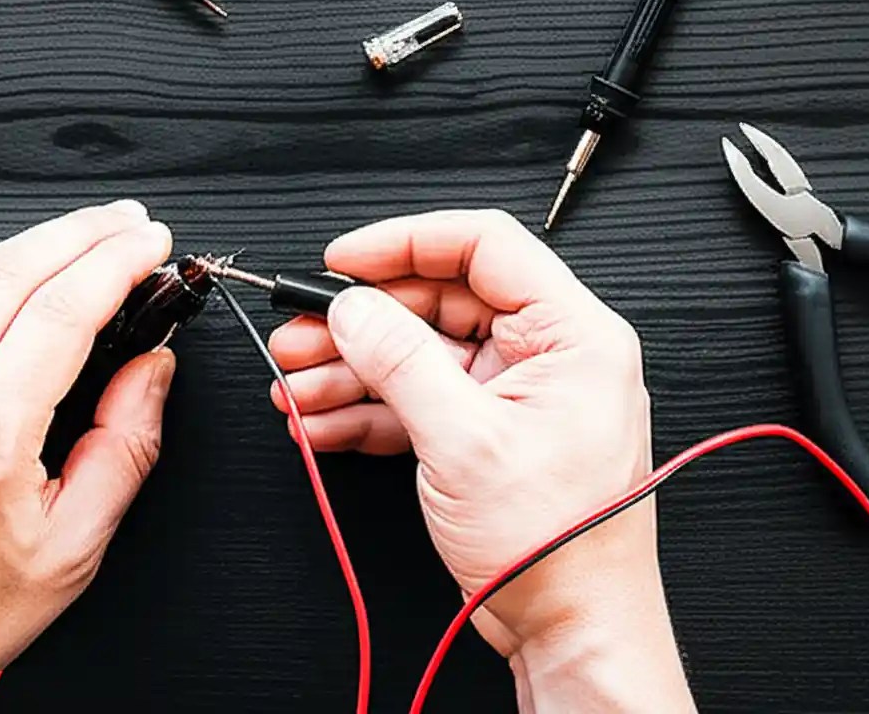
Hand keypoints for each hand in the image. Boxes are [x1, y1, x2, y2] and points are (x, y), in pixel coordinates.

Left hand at [0, 200, 174, 712]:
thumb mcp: (72, 548)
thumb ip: (124, 447)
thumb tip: (151, 372)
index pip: (60, 311)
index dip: (116, 263)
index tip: (149, 245)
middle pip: (6, 271)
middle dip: (79, 231)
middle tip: (126, 221)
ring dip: (27, 243)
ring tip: (79, 237)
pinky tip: (11, 281)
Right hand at [268, 210, 693, 712]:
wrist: (572, 626)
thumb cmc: (559, 545)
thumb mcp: (467, 442)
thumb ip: (402, 363)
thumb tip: (353, 309)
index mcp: (571, 335)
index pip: (482, 247)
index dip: (404, 243)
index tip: (342, 260)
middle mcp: (545, 356)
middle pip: (437, 305)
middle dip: (360, 322)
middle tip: (301, 333)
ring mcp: (510, 397)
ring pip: (417, 357)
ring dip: (350, 371)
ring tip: (295, 386)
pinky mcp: (482, 435)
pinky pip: (416, 403)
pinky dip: (365, 413)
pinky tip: (320, 423)